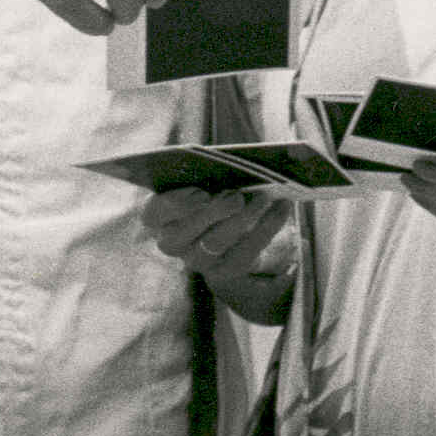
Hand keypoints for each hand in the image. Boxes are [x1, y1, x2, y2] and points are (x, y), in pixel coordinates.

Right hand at [140, 184, 294, 313]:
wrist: (229, 231)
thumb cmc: (211, 193)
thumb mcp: (202, 180)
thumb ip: (205, 172)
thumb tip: (230, 164)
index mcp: (159, 216)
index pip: (154, 212)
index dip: (176, 203)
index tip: (201, 191)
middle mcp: (172, 242)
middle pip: (186, 231)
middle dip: (213, 212)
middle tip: (237, 196)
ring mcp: (197, 260)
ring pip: (216, 243)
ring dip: (243, 218)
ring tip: (264, 197)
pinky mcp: (225, 272)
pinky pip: (246, 252)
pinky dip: (267, 226)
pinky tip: (282, 206)